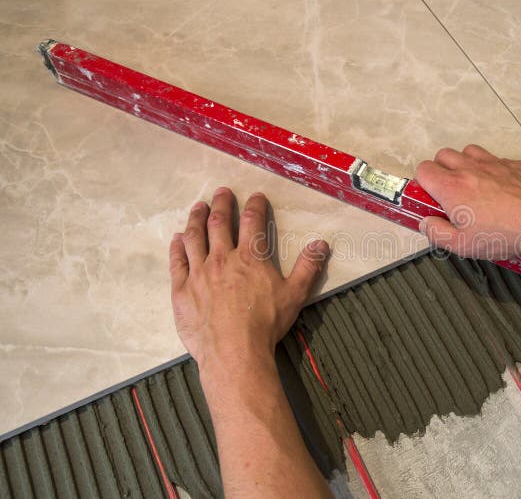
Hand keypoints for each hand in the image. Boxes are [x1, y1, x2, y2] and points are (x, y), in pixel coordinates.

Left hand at [168, 187, 329, 371]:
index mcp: (250, 258)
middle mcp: (222, 258)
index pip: (252, 222)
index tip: (256, 197)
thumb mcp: (295, 295)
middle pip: (218, 223)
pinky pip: (177, 262)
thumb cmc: (265, 324)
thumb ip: (308, 267)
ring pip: (194, 237)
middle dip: (221, 204)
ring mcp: (198, 273)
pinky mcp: (181, 290)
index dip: (255, 206)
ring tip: (198, 207)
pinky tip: (177, 239)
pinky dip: (177, 247)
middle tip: (221, 192)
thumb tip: (322, 244)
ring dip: (196, 218)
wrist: (233, 351)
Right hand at [415, 145, 520, 263]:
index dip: (423, 183)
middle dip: (441, 171)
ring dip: (464, 164)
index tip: (431, 199)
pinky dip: (491, 169)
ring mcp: (493, 163)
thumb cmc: (505, 234)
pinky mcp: (514, 164)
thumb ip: (437, 233)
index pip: (423, 170)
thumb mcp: (463, 246)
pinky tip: (499, 188)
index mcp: (452, 188)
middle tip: (450, 193)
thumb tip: (426, 224)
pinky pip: (495, 159)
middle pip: (443, 155)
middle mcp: (470, 169)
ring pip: (468, 151)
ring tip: (472, 186)